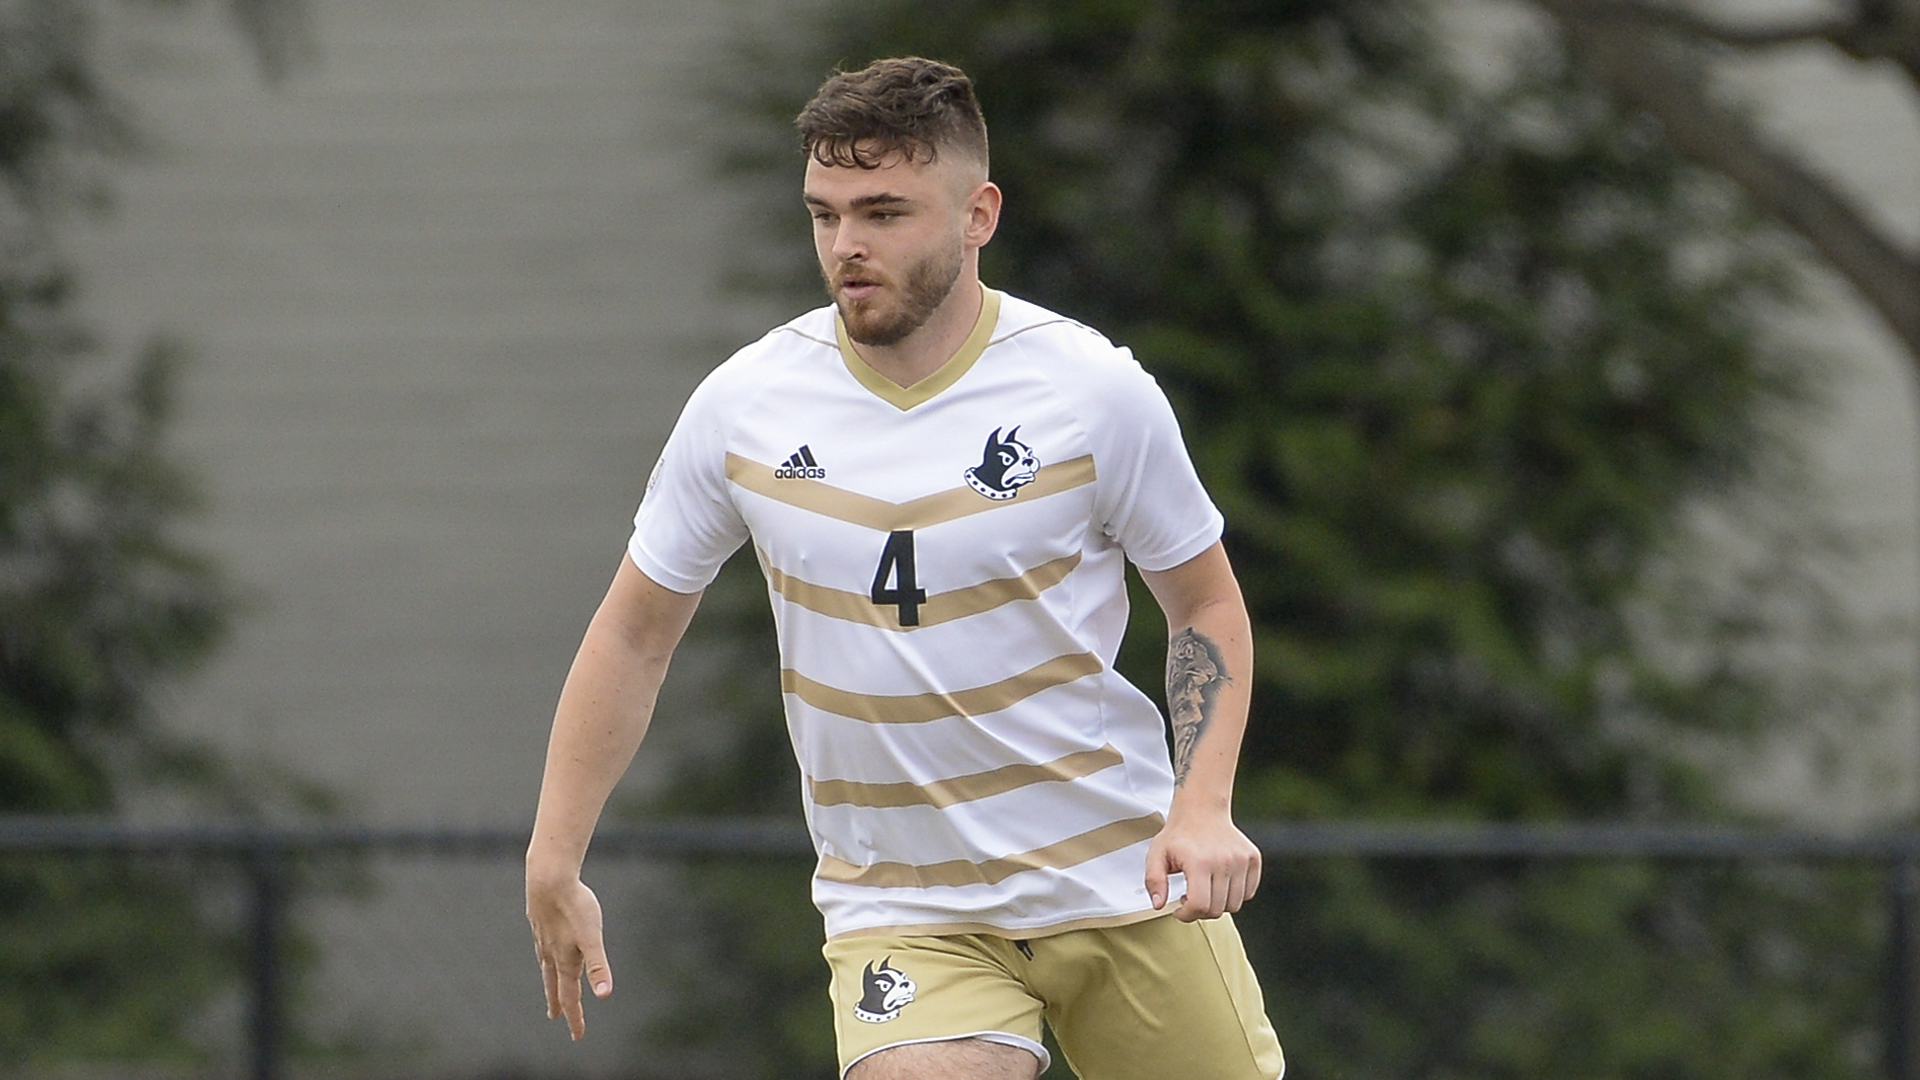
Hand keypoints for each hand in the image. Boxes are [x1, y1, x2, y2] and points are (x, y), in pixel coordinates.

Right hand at [526, 873, 612, 1039]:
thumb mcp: (592, 937)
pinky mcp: (539, 922)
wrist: (549, 878)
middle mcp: (551, 953)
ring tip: (549, 986)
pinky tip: (545, 948)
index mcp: (566, 961)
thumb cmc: (574, 907)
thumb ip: (598, 966)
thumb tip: (605, 995)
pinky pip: (541, 945)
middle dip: (558, 1003)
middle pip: (555, 985)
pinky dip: (544, 956)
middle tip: (555, 1017)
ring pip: (546, 965)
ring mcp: (543, 937)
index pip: (571, 997)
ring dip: (549, 980)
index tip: (578, 1036)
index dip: (575, 1018)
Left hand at [1144, 810, 1261, 921]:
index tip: (1180, 910)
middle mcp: (1224, 861)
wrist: (1202, 809)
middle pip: (1217, 909)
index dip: (1187, 915)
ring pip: (1234, 904)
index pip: (1199, 905)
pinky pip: (1248, 893)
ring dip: (1218, 904)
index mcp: (1199, 862)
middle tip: (1191, 899)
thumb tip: (1159, 904)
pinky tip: (1220, 884)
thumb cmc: (1179, 833)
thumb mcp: (1156, 854)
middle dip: (1200, 911)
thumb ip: (1154, 881)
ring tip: (1205, 891)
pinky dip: (1235, 895)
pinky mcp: (1253, 859)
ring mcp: (1242, 860)